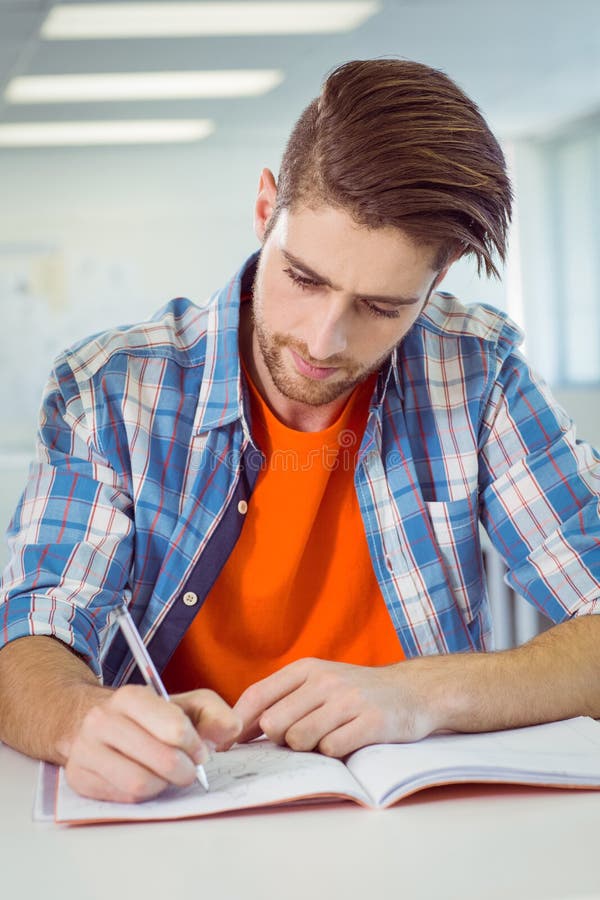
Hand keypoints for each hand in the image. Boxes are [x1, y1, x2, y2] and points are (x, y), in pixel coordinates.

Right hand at [65, 685, 240, 802]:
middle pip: (160, 760)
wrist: (96, 723)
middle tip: (189, 770)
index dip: (196, 745)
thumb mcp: (185, 704)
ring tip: (168, 776)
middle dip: (185, 770)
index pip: (174, 727)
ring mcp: (86, 750)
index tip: (200, 750)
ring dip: (164, 785)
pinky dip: (144, 794)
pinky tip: (147, 779)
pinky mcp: (80, 778)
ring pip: (140, 784)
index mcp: (131, 696)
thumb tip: (231, 730)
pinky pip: (123, 798)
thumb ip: (214, 712)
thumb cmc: (149, 716)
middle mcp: (102, 720)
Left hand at [233, 658, 436, 757]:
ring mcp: (348, 700)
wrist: (413, 691)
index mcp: (307, 669)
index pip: (258, 696)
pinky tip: (346, 742)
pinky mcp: (370, 722)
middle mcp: (324, 680)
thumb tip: (236, 730)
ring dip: (308, 749)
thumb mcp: (319, 681)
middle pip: (273, 724)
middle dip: (280, 741)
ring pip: (300, 739)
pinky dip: (333, 754)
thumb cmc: (357, 692)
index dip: (237, 724)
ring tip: (327, 737)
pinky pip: (331, 750)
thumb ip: (282, 699)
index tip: (226, 746)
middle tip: (300, 739)